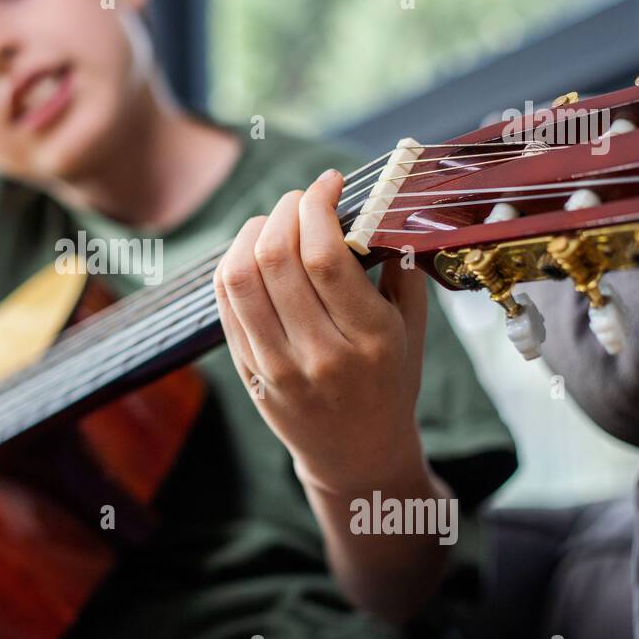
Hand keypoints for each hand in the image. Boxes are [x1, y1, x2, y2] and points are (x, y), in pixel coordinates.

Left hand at [213, 169, 427, 498]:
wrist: (357, 456)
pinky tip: (253, 249)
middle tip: (302, 198)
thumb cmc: (389, 383)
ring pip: (240, 276)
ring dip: (253, 231)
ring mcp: (277, 367)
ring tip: (275, 219)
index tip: (329, 182)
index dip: (318, 204)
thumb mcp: (412, 331)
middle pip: (277, 257)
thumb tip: (378, 205)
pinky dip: (233, 262)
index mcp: (370, 339)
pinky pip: (225, 302)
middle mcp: (320, 354)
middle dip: (286, 209)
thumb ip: (400, 268)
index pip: (326, 255)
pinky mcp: (248, 372)